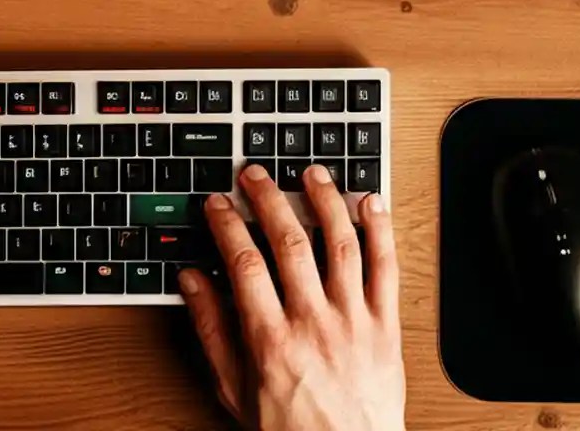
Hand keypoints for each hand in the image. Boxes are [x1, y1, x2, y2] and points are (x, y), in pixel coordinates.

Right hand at [180, 164, 403, 430]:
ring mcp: (354, 321)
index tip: (218, 203)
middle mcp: (314, 323)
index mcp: (271, 339)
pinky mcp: (386, 326)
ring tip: (311, 174)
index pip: (245, 264)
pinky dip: (380, 231)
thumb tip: (192, 283)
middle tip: (254, 174)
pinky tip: (369, 203)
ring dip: (325, 202)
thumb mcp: (233, 387)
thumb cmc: (290, 430)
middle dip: (269, 200)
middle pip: (290, 244)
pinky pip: (386, 269)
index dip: (228, 225)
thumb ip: (211, 330)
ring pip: (342, 245)